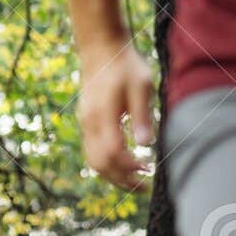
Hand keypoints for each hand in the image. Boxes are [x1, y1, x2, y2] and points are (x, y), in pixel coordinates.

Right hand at [76, 40, 155, 190]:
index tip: (149, 169)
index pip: (113, 154)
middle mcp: (90, 124)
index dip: (130, 168)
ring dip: (114, 175)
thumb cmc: (125, 66)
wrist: (101, 49)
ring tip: (137, 179)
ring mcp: (85, 124)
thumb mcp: (141, 86)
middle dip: (122, 180)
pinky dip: (107, 164)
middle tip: (145, 186)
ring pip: (93, 161)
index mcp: (103, 116)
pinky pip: (92, 152)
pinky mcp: (86, 122)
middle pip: (100, 164)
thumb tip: (146, 145)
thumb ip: (142, 115)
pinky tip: (125, 162)